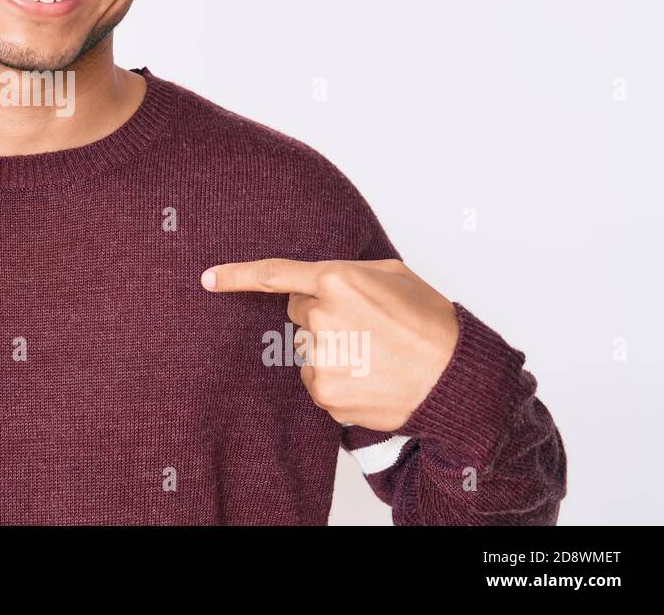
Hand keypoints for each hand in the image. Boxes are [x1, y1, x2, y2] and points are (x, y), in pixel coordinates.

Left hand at [201, 258, 458, 431]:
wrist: (455, 379)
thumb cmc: (430, 323)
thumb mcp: (392, 274)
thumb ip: (347, 270)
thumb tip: (318, 278)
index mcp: (336, 280)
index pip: (272, 275)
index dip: (235, 276)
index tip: (208, 278)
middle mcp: (321, 318)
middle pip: (299, 313)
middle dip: (322, 315)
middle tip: (365, 326)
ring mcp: (320, 359)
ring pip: (307, 347)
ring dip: (330, 349)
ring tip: (373, 354)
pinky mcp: (325, 394)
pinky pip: (316, 380)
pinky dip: (337, 379)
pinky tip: (368, 377)